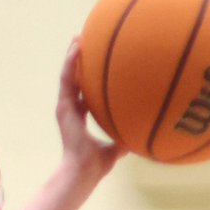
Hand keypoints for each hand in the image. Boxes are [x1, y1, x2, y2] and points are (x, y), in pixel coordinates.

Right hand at [56, 38, 125, 181]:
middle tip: (85, 43)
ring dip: (73, 56)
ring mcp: (65, 108)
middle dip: (78, 62)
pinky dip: (71, 63)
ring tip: (79, 38)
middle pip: (74, 81)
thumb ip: (127, 137)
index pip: (83, 95)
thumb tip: (145, 132)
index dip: (87, 80)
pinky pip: (67, 80)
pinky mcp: (63, 107)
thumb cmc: (98, 165)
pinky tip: (78, 48)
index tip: (94, 66)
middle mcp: (71, 111)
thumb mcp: (117, 146)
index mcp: (79, 119)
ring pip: (67, 76)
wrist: (83, 170)